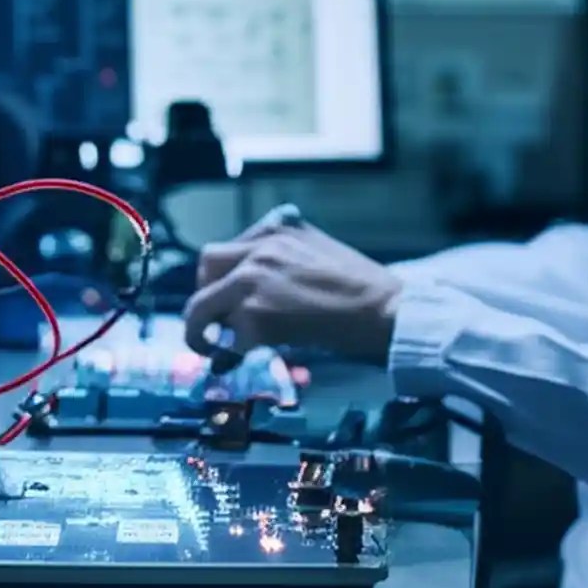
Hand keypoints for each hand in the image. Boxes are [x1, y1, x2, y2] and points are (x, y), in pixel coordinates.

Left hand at [182, 217, 402, 365]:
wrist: (384, 310)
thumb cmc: (362, 287)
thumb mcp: (318, 249)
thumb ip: (283, 255)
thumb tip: (252, 287)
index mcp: (276, 229)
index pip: (229, 247)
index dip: (221, 276)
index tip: (225, 297)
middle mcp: (259, 248)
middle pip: (206, 265)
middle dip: (205, 294)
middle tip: (213, 319)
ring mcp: (252, 280)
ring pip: (203, 305)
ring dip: (204, 328)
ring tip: (214, 348)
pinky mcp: (255, 314)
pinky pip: (227, 338)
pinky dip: (231, 352)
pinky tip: (242, 359)